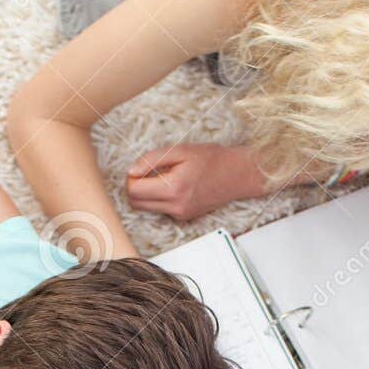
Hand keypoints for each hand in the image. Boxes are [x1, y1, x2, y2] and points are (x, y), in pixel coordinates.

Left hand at [126, 144, 261, 220]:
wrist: (237, 175)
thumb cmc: (212, 159)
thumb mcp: (180, 150)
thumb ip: (152, 159)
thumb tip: (131, 171)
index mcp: (173, 188)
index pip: (134, 190)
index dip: (130, 178)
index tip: (138, 168)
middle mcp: (175, 206)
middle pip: (136, 204)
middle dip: (134, 188)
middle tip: (145, 172)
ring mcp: (180, 215)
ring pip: (146, 209)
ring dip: (145, 194)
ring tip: (158, 177)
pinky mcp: (183, 217)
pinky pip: (160, 210)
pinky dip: (159, 198)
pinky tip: (172, 185)